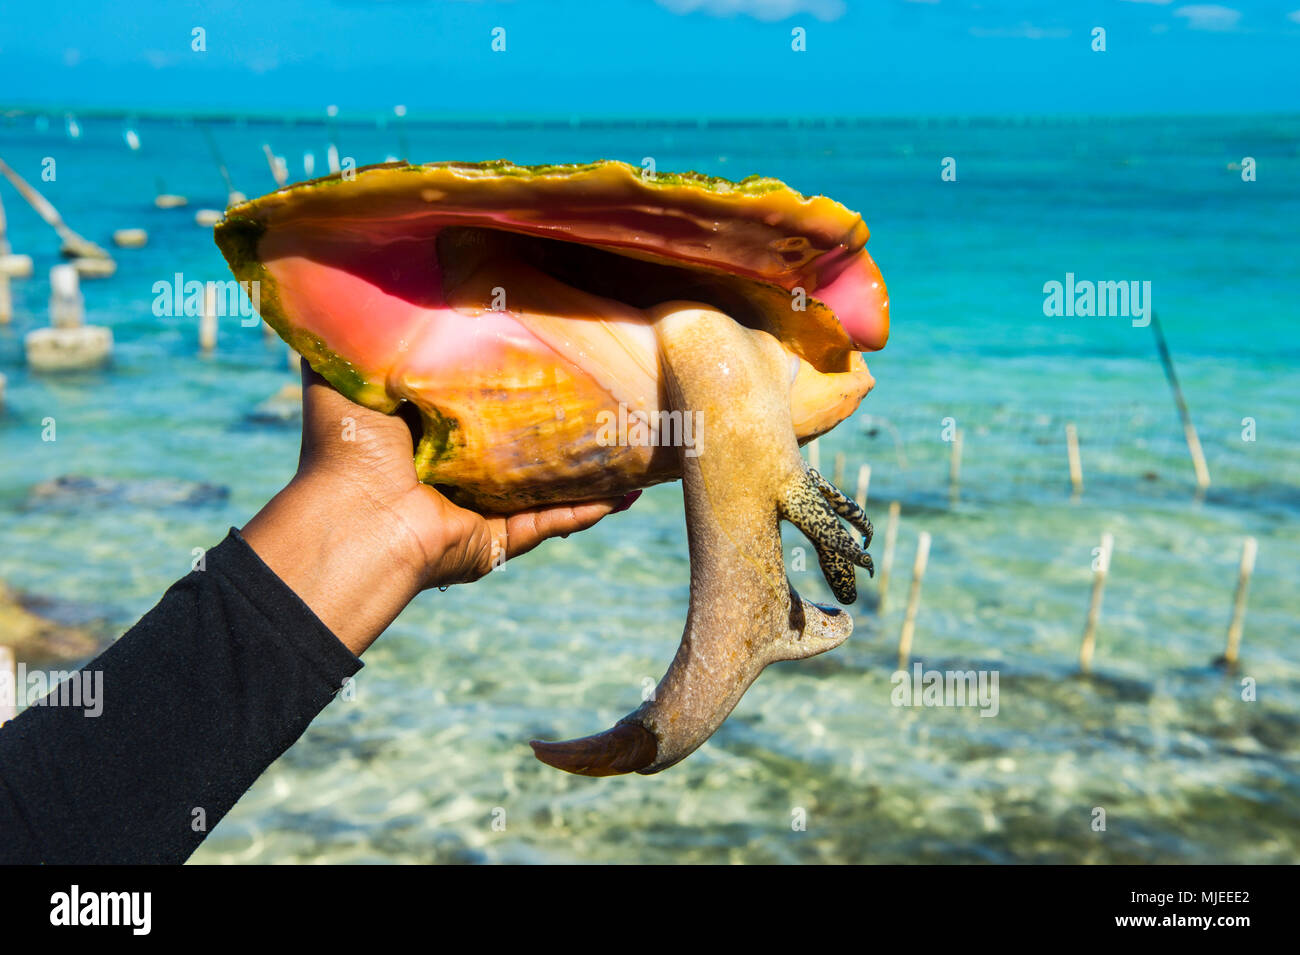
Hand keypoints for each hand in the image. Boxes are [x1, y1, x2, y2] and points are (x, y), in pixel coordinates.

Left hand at [242, 362, 636, 653]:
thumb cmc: (346, 443)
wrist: (354, 514)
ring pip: (546, 486)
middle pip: (516, 444)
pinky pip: (552, 521)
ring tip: (628, 441)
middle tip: (599, 391)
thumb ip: (361, 340)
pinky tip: (624, 490)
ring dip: (586, 470)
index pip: (473, 402)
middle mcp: (453, 473)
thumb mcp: (348, 374)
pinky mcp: (496, 539)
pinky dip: (587, 509)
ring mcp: (479, 509)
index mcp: (421, 434)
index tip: (544, 348)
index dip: (506, 378)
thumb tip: (360, 282)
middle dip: (557, 424)